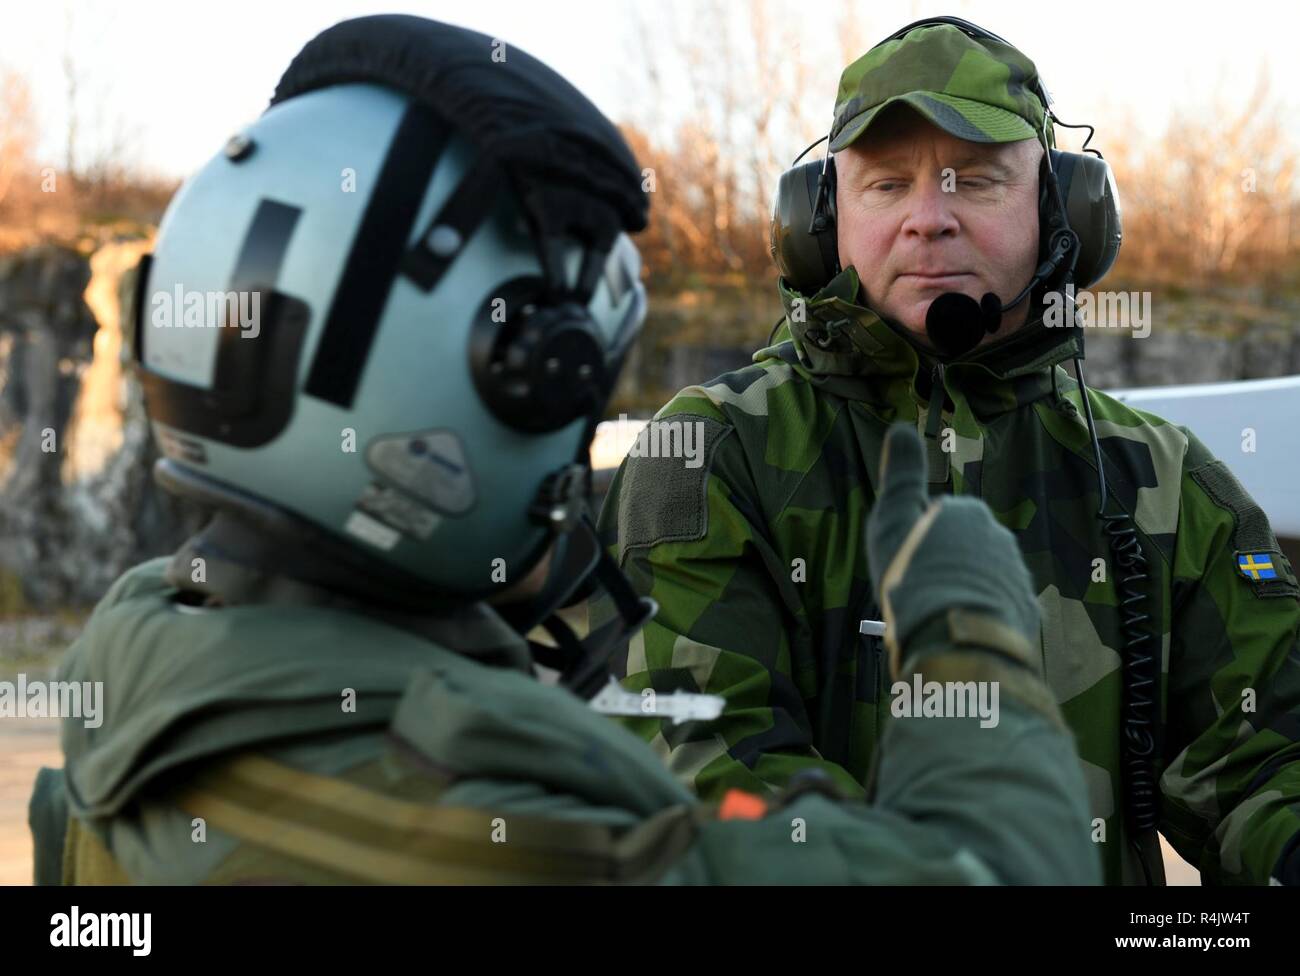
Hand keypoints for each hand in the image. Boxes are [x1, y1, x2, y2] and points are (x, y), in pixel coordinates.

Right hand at [866, 423, 1039, 665]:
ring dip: (966, 592)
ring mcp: (1017, 575)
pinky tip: (963, 632)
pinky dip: (984, 616)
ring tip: (940, 617)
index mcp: (967, 512)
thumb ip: (901, 474)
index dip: (919, 540)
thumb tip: (901, 426)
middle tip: (921, 591)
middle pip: (966, 548)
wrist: (955, 639)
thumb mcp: (893, 519)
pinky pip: (1000, 608)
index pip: (941, 518)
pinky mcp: (1027, 612)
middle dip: (948, 564)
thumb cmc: (914, 576)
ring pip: (985, 578)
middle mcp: (999, 537)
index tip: (905, 563)